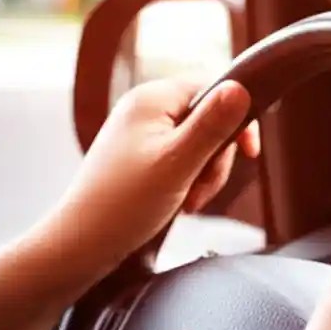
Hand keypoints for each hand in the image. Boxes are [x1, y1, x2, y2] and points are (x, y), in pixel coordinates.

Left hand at [47, 78, 259, 273]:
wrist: (80, 244)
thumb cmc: (124, 205)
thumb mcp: (178, 163)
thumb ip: (212, 125)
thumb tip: (242, 86)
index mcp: (152, 98)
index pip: (213, 85)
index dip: (237, 117)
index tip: (249, 153)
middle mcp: (144, 107)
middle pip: (208, 116)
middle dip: (216, 157)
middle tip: (201, 190)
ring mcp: (139, 131)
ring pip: (197, 141)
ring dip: (203, 173)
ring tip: (188, 201)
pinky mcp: (137, 154)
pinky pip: (179, 156)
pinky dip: (187, 179)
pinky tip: (179, 202)